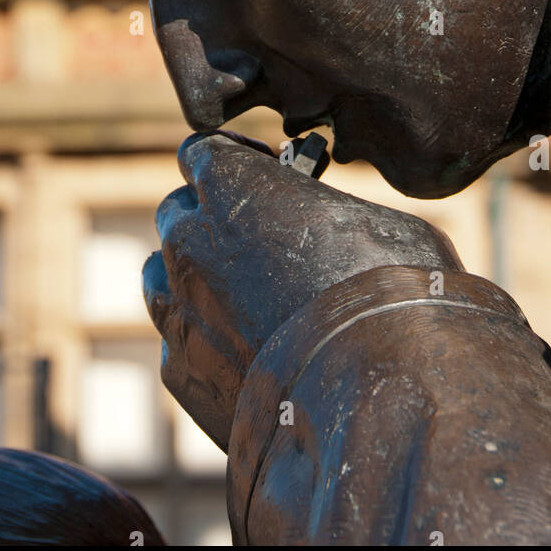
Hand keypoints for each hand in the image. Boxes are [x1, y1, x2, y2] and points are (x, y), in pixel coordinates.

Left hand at [142, 131, 460, 450]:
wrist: (375, 398)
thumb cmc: (389, 294)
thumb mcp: (377, 224)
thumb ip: (330, 211)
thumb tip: (339, 221)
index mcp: (233, 187)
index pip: (202, 152)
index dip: (232, 162)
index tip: (262, 177)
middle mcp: (190, 241)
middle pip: (177, 213)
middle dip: (211, 220)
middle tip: (259, 241)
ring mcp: (179, 309)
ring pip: (161, 275)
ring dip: (192, 278)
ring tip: (242, 298)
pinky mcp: (181, 372)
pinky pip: (178, 341)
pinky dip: (203, 341)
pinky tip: (247, 354)